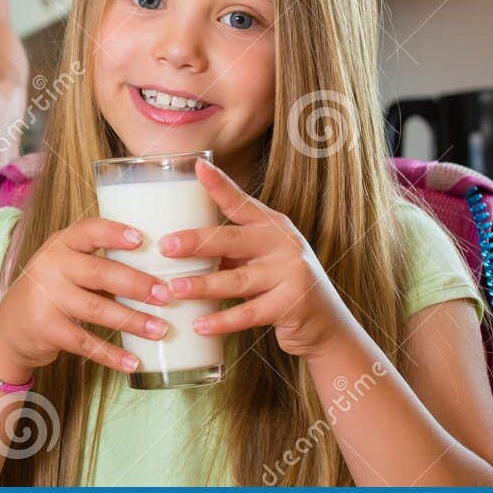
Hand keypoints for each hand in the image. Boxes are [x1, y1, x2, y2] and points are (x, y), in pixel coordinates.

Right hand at [0, 217, 169, 380]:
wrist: (9, 329)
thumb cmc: (51, 292)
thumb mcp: (66, 268)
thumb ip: (99, 265)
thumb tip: (157, 273)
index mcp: (60, 244)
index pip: (88, 230)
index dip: (114, 233)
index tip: (142, 239)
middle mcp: (50, 266)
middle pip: (100, 272)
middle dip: (137, 284)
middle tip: (166, 294)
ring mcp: (46, 298)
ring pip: (97, 310)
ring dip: (133, 321)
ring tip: (161, 329)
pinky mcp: (46, 329)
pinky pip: (86, 343)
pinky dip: (112, 354)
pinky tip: (134, 362)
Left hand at [153, 159, 352, 358]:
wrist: (327, 326)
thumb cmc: (282, 287)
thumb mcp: (263, 259)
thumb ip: (232, 251)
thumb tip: (178, 249)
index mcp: (272, 225)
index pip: (240, 202)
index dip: (219, 185)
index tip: (197, 167)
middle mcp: (283, 243)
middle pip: (231, 240)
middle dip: (195, 242)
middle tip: (165, 246)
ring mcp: (291, 273)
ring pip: (236, 279)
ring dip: (201, 285)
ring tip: (172, 289)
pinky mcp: (293, 304)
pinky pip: (248, 313)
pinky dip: (221, 321)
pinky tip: (198, 325)